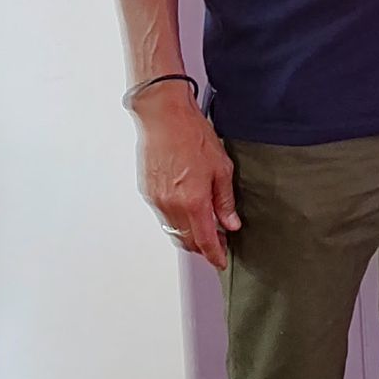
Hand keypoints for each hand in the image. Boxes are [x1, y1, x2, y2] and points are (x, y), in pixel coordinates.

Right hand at [135, 91, 239, 267]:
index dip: (214, 255)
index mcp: (193, 202)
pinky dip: (176, 221)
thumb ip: (225, 200)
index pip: (205, 241)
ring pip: (173, 231)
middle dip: (202, 247)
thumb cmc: (192, 135)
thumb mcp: (221, 167)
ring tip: (204, 226)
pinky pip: (163, 217)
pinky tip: (187, 210)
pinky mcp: (147, 193)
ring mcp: (157, 201)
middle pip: (187, 241)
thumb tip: (230, 223)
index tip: (220, 262)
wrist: (163, 117)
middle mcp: (171, 206)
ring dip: (188, 235)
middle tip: (218, 241)